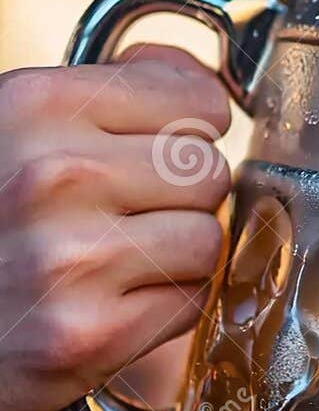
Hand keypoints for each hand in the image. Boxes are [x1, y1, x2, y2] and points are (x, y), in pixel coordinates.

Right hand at [0, 45, 230, 410]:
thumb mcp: (17, 126)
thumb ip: (108, 92)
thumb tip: (198, 76)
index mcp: (33, 107)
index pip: (195, 99)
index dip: (190, 129)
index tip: (163, 148)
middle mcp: (53, 174)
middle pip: (206, 173)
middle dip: (180, 197)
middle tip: (126, 216)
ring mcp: (71, 258)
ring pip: (207, 239)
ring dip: (176, 255)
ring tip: (114, 260)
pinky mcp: (88, 334)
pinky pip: (189, 302)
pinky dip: (163, 307)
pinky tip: (108, 302)